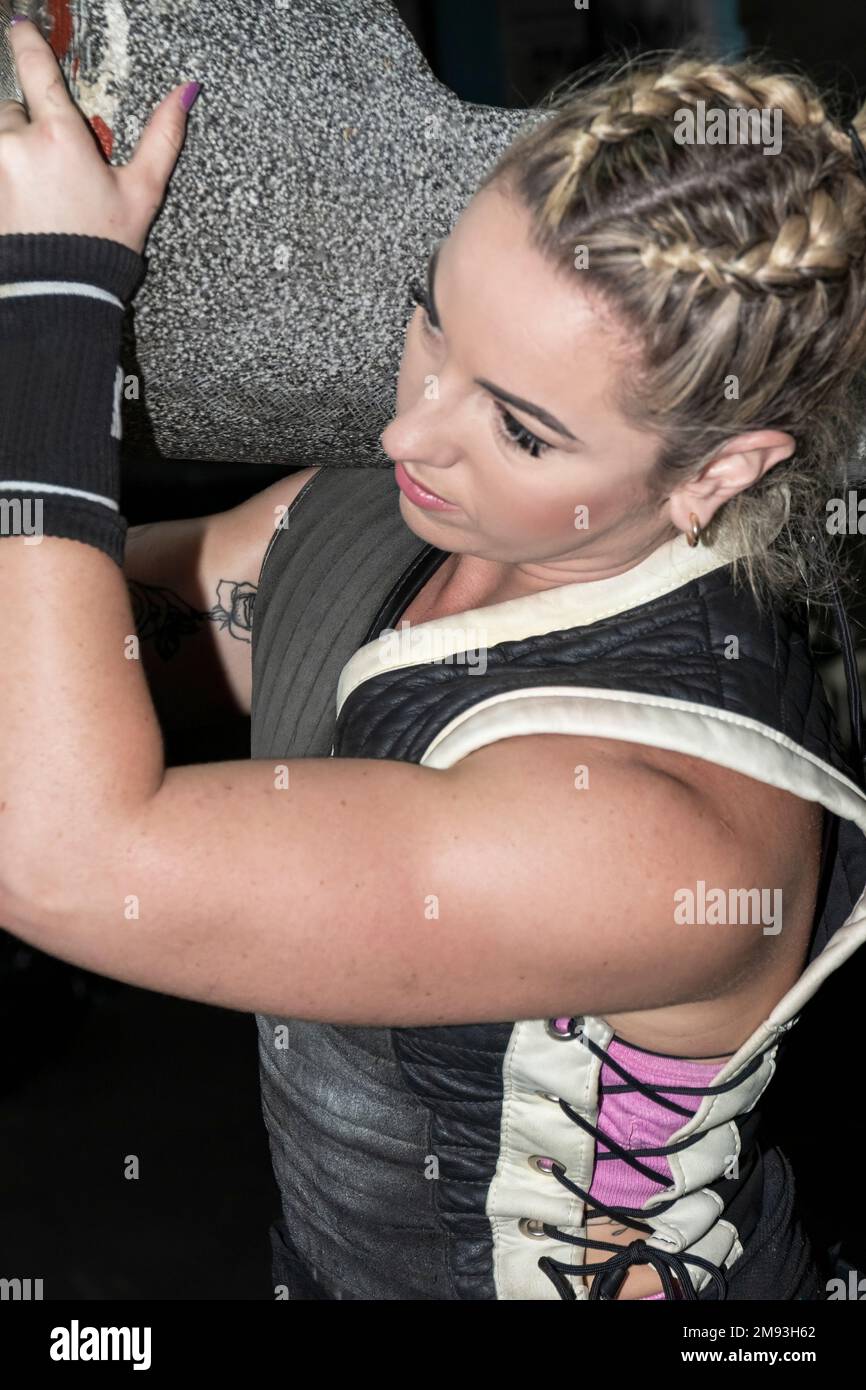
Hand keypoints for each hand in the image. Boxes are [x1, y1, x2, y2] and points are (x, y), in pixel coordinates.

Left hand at [0, 16, 198, 253]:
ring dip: (12, 151)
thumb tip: (184, 93)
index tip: (21, 26)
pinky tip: (23, 204)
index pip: (35, 65)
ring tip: (37, 191)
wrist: (58, 293)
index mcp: (60, 135)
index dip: (27, 39)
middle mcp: (17, 142)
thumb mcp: (141, 192)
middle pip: (13, 110)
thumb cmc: (102, 245)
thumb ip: (162, 137)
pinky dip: (5, 176)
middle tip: (55, 170)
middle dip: (29, 128)